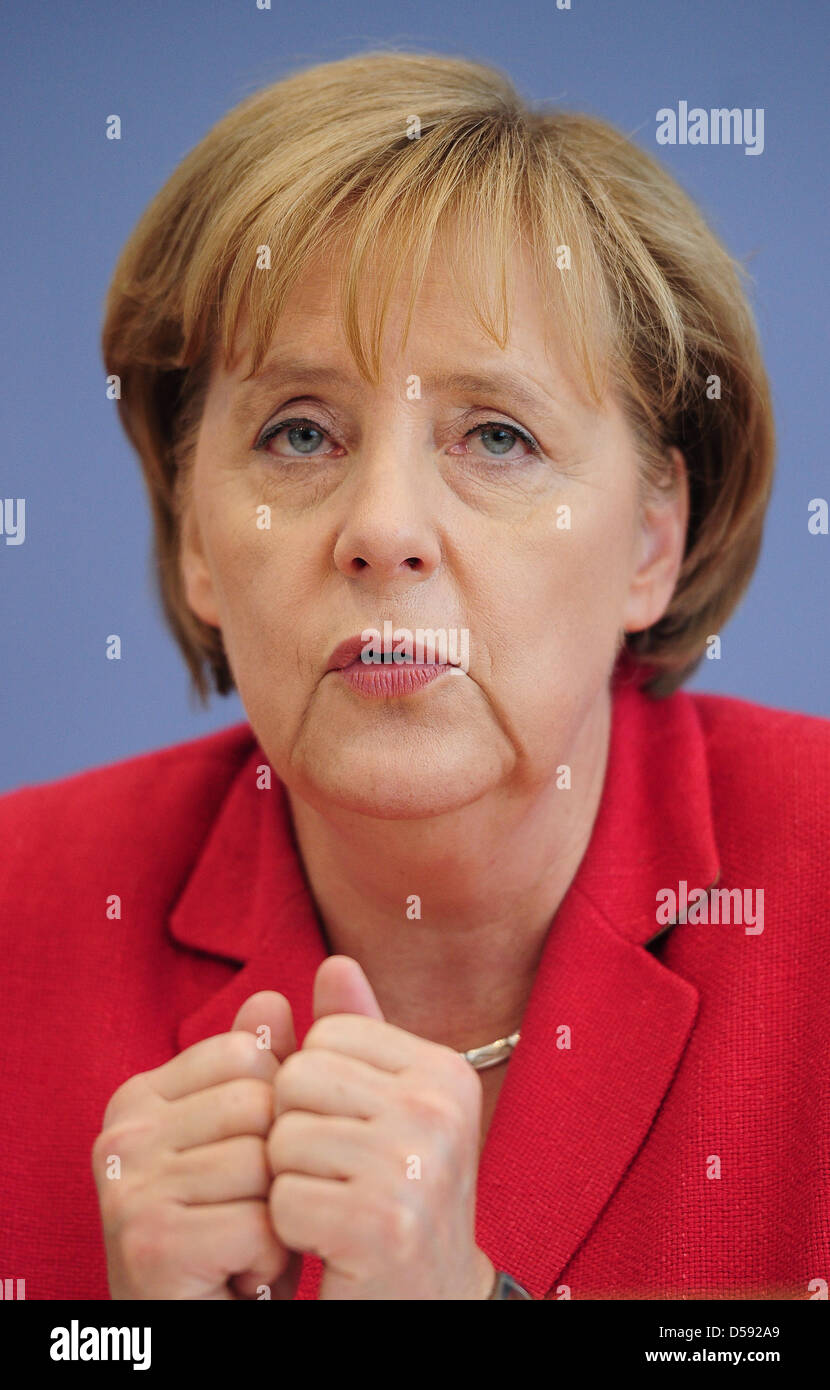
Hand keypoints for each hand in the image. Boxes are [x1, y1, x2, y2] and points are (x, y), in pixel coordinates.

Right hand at [92, 991, 301, 1298]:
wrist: (194, 1331)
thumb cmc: (232, 1236)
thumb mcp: (252, 1142)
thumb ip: (267, 1067)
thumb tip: (274, 994)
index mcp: (141, 1095)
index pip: (249, 1051)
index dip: (276, 1111)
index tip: (250, 1168)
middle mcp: (123, 1132)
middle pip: (261, 1102)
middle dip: (281, 1165)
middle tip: (251, 1213)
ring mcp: (128, 1186)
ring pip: (265, 1161)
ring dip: (280, 1215)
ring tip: (246, 1245)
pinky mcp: (149, 1242)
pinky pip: (261, 1223)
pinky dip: (271, 1259)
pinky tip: (241, 1276)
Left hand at [266, 955, 495, 1299]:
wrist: (428, 1303)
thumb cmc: (396, 1200)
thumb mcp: (387, 1110)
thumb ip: (358, 1038)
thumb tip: (334, 963)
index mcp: (444, 1072)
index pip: (326, 1035)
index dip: (316, 1089)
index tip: (353, 1136)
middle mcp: (440, 1109)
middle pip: (296, 1080)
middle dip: (295, 1133)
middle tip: (339, 1177)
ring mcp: (416, 1165)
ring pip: (282, 1140)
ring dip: (290, 1184)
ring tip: (335, 1208)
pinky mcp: (383, 1224)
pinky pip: (282, 1199)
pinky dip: (292, 1230)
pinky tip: (332, 1244)